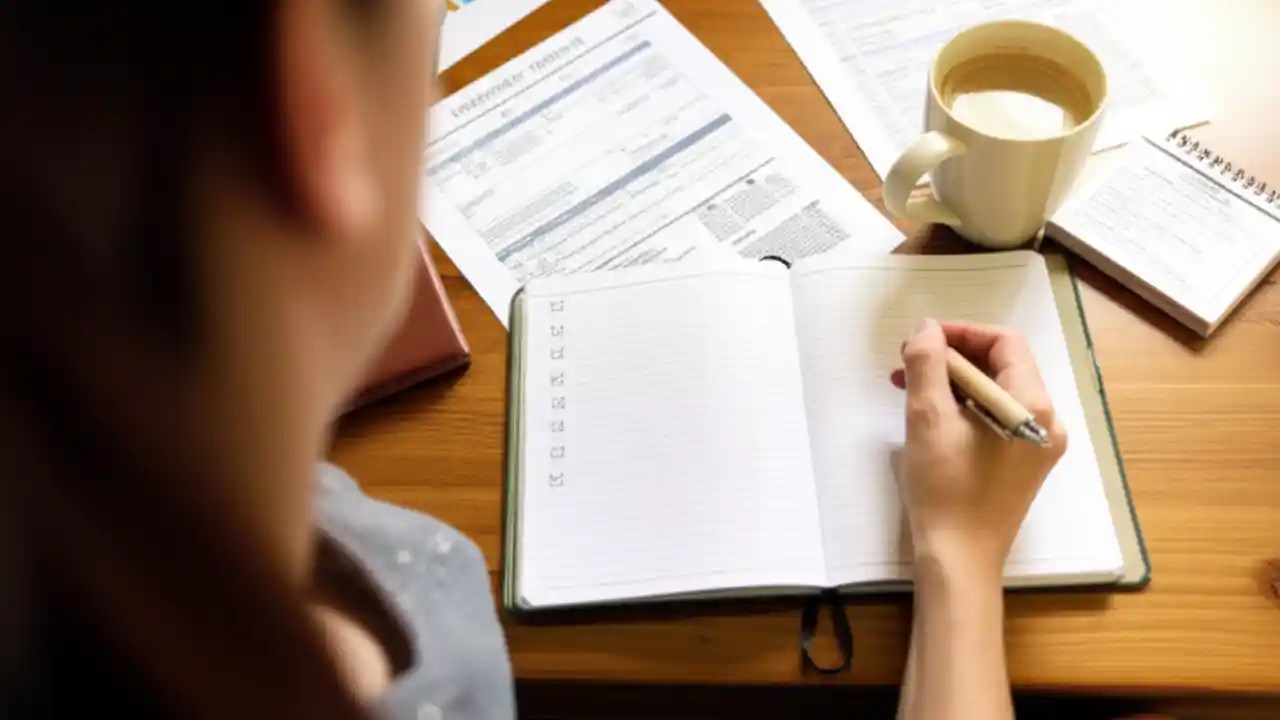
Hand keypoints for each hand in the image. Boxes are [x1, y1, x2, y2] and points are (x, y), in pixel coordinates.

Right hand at [891, 319, 1066, 574]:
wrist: (958, 559)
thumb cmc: (946, 490)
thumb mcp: (928, 419)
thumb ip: (927, 364)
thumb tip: (927, 328)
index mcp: (1033, 406)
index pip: (1005, 344)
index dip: (962, 333)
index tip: (921, 338)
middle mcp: (1046, 422)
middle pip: (1002, 366)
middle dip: (953, 357)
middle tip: (908, 360)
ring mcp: (1036, 445)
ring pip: (995, 392)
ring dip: (953, 381)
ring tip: (908, 384)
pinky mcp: (1020, 464)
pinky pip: (994, 418)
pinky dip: (963, 406)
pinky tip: (928, 411)